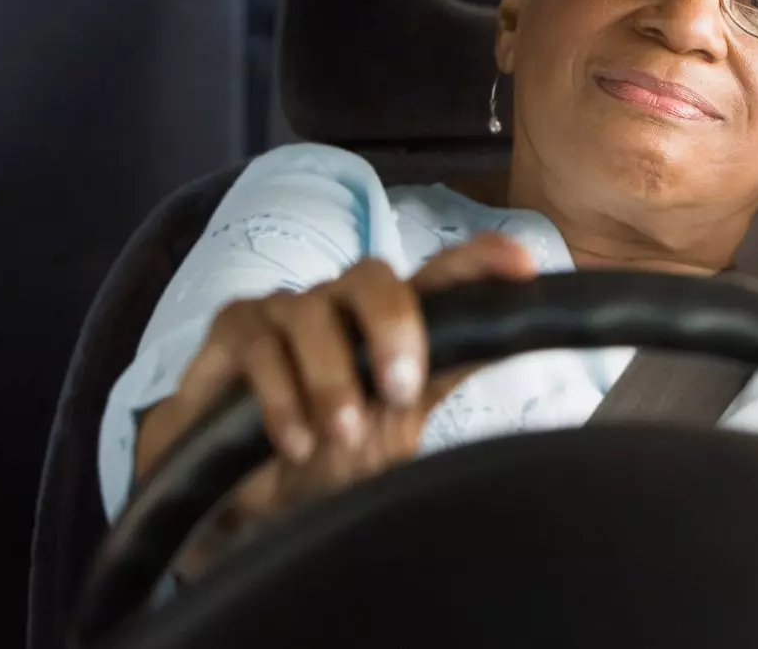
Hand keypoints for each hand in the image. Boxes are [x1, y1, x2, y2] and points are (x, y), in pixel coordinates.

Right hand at [134, 233, 536, 574]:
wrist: (242, 496)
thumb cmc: (326, 454)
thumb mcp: (392, 431)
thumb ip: (435, 381)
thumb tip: (494, 345)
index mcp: (390, 322)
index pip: (441, 277)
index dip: (481, 262)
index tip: (524, 265)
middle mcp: (341, 304)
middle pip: (374, 276)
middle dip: (394, 325)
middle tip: (400, 389)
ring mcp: (286, 309)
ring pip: (313, 312)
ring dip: (330, 376)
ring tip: (339, 434)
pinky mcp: (233, 327)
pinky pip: (259, 344)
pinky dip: (280, 396)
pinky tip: (293, 442)